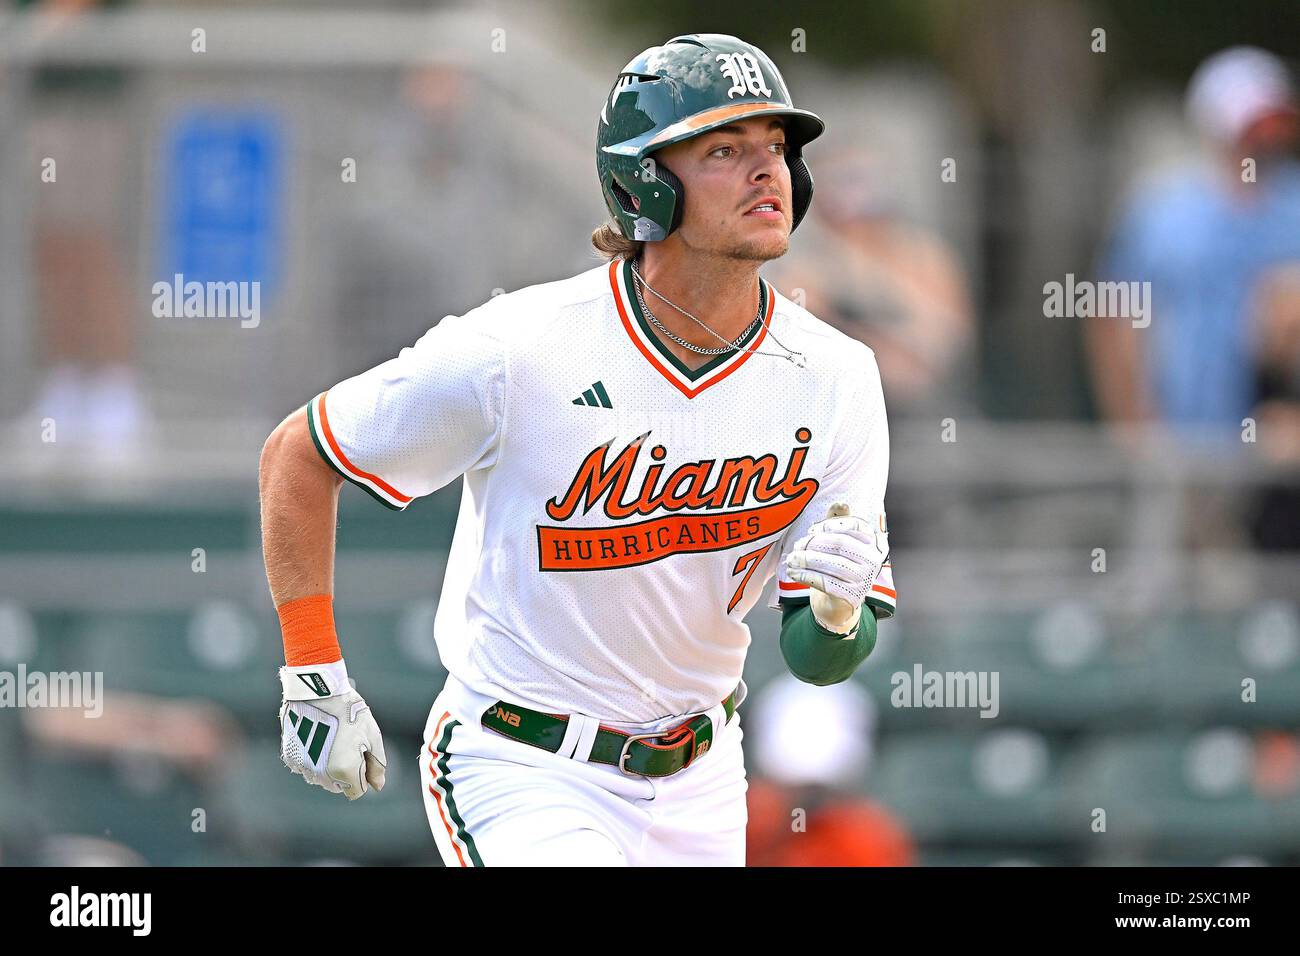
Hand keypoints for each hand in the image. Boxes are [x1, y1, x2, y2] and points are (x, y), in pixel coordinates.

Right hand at [279, 659, 386, 799]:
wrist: (317, 691)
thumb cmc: (349, 711)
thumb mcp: (372, 735)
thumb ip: (377, 764)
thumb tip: (377, 786)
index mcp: (344, 771)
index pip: (357, 791)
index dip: (362, 774)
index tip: (361, 754)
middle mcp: (321, 775)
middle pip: (339, 786)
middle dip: (346, 772)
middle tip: (347, 743)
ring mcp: (303, 767)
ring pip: (321, 778)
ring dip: (328, 766)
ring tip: (331, 738)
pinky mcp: (291, 757)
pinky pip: (305, 767)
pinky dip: (312, 758)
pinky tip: (317, 738)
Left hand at [786, 502, 887, 635]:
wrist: (838, 602)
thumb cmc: (835, 564)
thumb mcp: (837, 542)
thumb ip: (837, 521)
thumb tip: (840, 504)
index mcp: (873, 542)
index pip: (856, 525)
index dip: (832, 524)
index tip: (812, 529)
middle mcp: (873, 560)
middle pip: (841, 544)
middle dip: (814, 543)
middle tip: (796, 545)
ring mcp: (865, 580)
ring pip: (832, 564)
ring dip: (807, 560)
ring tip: (791, 559)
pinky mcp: (853, 597)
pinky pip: (826, 583)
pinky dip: (806, 576)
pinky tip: (793, 573)